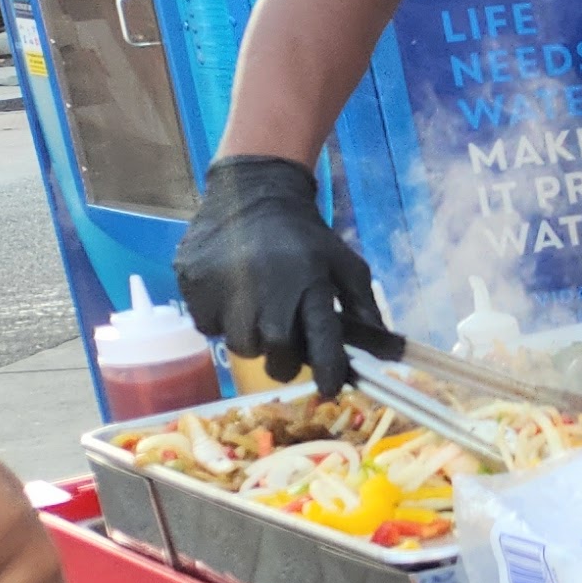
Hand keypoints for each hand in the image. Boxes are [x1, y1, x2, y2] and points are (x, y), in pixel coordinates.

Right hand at [173, 154, 397, 393]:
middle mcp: (266, 284)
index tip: (329, 388)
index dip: (326, 368)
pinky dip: (221, 321)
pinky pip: (207, 325)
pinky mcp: (192, 281)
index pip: (321, 337)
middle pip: (275, 350)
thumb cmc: (306, 239)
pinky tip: (232, 296)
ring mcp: (224, 284)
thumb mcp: (346, 265)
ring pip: (239, 344)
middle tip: (286, 349)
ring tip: (259, 313)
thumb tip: (389, 353)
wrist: (252, 194)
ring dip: (252, 340)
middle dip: (284, 361)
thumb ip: (364, 308)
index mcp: (311, 280)